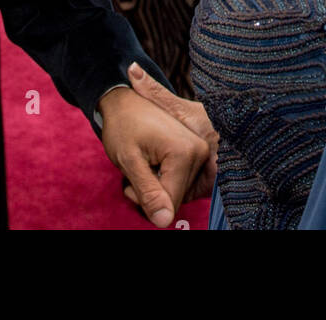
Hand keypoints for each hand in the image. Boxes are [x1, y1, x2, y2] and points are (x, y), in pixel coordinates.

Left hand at [98, 81, 210, 227]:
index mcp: (185, 152)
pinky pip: (182, 181)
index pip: (170, 201)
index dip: (146, 199)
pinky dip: (164, 178)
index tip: (130, 183)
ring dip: (157, 186)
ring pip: (178, 191)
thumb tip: (163, 222)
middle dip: (152, 192)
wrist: (125, 102)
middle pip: (176, 197)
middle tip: (134, 170)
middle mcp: (200, 151)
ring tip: (142, 165)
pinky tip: (151, 164)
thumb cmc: (123, 126)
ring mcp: (201, 152)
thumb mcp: (130, 160)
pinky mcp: (198, 154)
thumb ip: (148, 192)